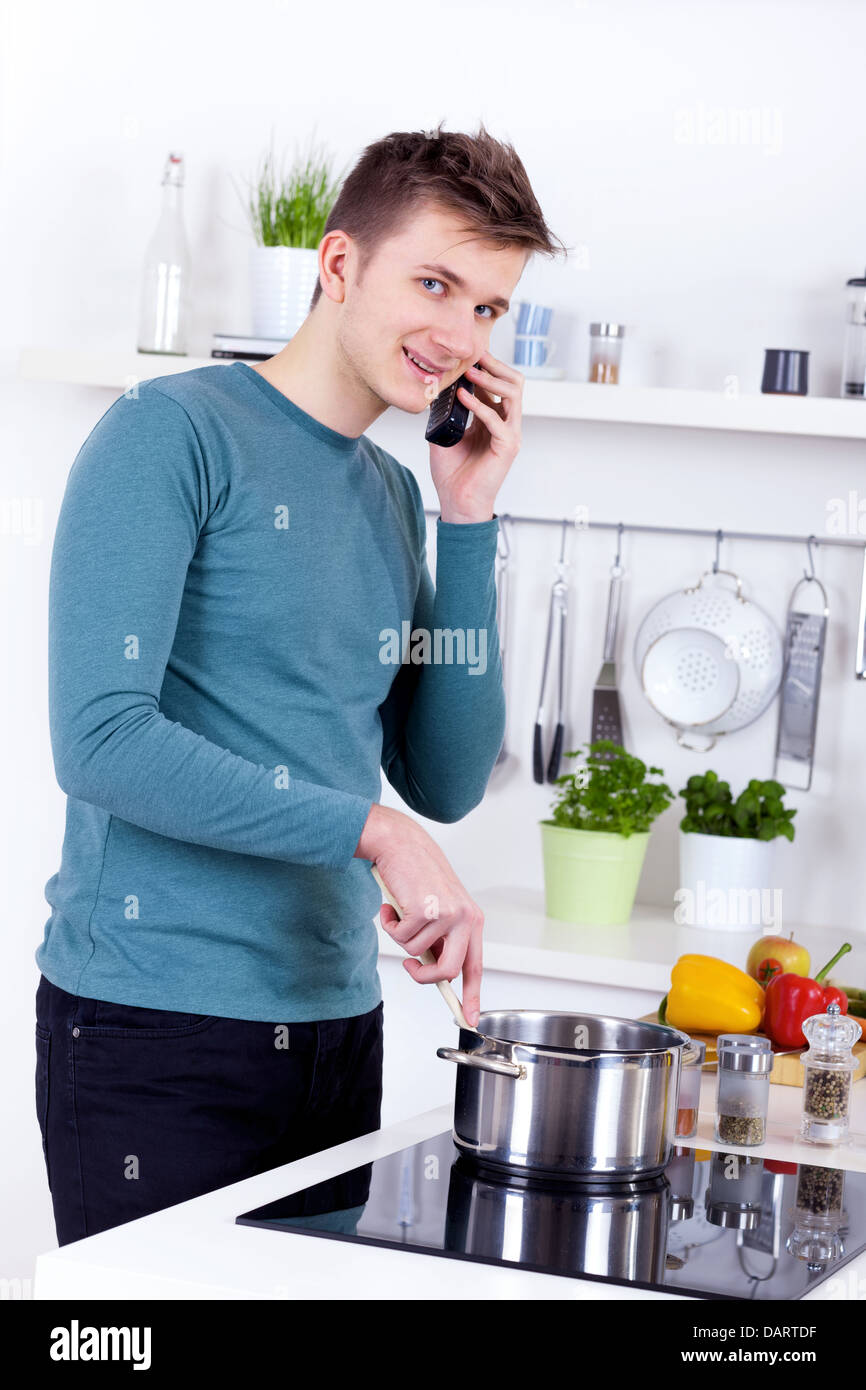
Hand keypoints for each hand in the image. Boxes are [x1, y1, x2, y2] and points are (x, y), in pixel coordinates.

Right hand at [354, 804, 483, 1026]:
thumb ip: (440, 939)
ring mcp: (446, 914)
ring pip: (416, 953)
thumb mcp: (438, 909)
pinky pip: (400, 938)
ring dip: (400, 937)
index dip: (472, 995)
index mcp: (472, 919)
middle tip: (410, 967)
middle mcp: (465, 917)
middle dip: (424, 977)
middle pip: (447, 971)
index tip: (469, 1018)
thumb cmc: (417, 874)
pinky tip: (392, 905)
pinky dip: (390, 924)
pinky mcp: (424, 910)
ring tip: (400, 913)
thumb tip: (434, 973)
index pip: (475, 966)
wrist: (400, 842)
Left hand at [428, 349, 523, 524]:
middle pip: (514, 382)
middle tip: (475, 355)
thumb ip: (444, 411)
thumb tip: (434, 387)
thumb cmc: (452, 472)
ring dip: (490, 380)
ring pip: (513, 394)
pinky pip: (498, 420)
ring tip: (469, 373)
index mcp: (493, 418)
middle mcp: (505, 423)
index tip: (469, 353)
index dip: (486, 366)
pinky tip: (463, 397)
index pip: (497, 383)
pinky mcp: (507, 447)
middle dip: (495, 365)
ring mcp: (510, 434)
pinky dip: (480, 405)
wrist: (457, 501)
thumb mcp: (444, 433)